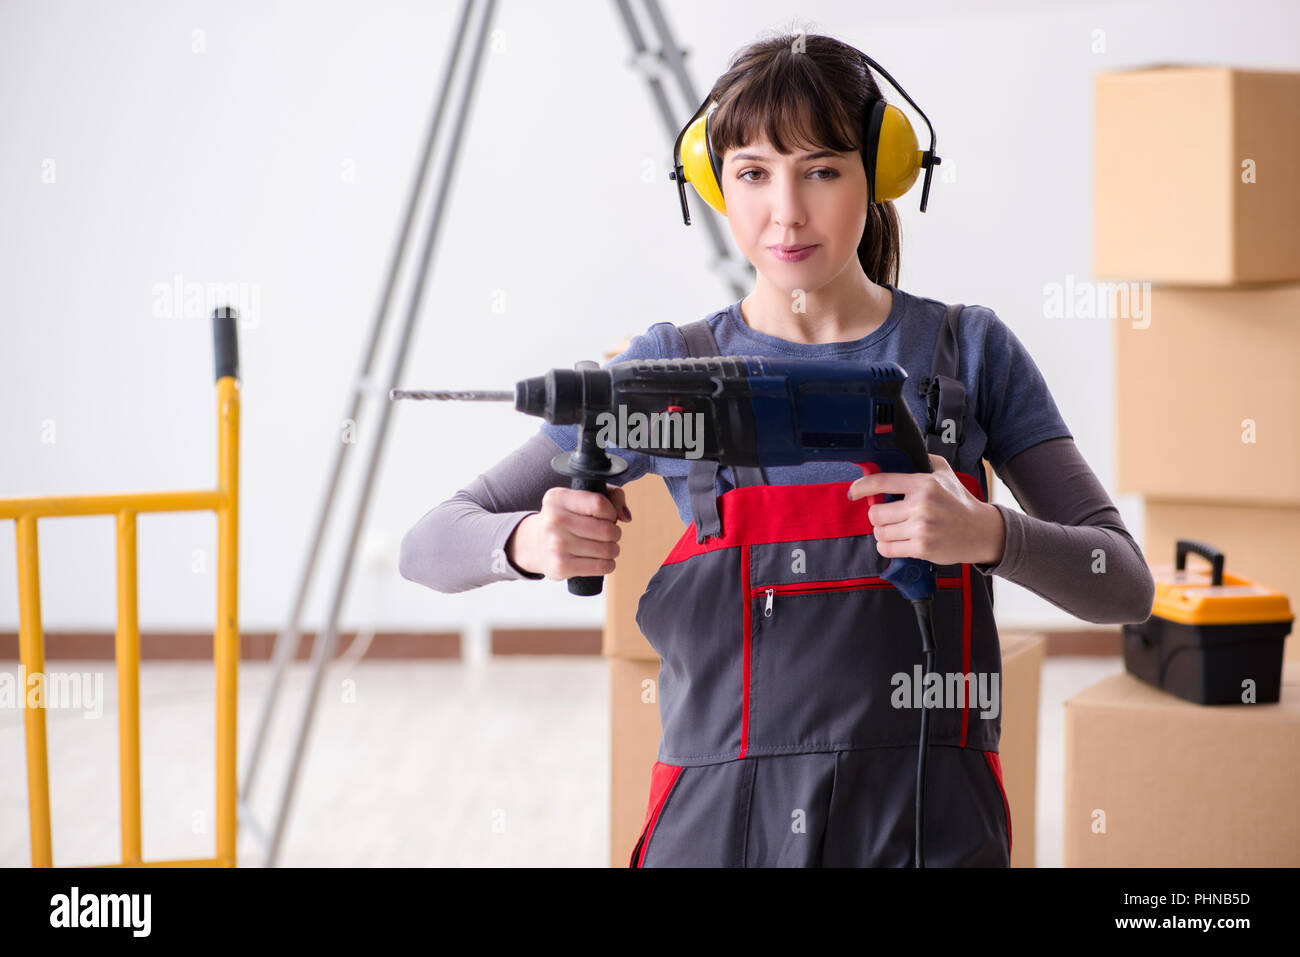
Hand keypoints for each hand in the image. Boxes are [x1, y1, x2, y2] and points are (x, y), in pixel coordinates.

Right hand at [508, 486, 631, 578]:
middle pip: (606, 529)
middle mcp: (554, 520)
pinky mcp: (561, 566)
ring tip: (604, 547)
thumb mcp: (581, 498)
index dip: (611, 512)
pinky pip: (601, 567)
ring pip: (607, 549)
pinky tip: (601, 560)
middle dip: (615, 533)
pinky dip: (608, 564)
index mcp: (558, 498)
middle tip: (608, 534)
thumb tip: (626, 516)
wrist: (536, 544)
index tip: (608, 516)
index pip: (599, 504)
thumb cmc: (567, 518)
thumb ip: (611, 495)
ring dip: (613, 549)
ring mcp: (556, 545)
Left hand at [846, 454, 1004, 565]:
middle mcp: (921, 504)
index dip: (860, 487)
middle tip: (888, 515)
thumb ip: (922, 460)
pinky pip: (887, 549)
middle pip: (875, 513)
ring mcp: (921, 527)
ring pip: (879, 532)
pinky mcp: (922, 547)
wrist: (981, 531)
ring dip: (883, 532)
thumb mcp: (944, 472)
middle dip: (878, 515)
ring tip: (896, 529)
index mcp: (923, 483)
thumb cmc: (959, 501)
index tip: (854, 492)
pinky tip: (897, 542)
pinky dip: (887, 547)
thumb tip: (899, 454)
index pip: (880, 481)